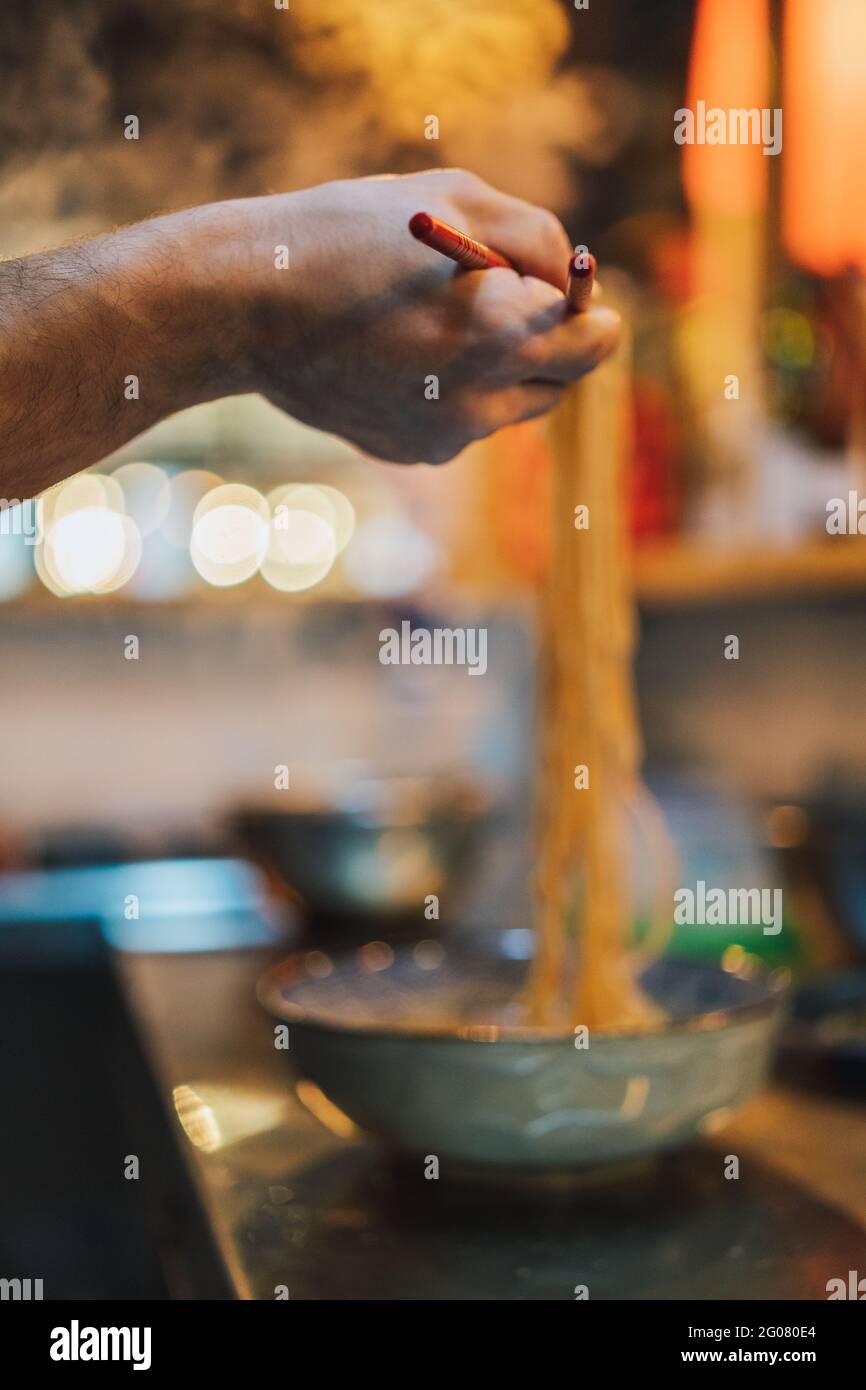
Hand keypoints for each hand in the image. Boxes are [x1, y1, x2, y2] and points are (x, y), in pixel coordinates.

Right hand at [208, 169, 621, 463]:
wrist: (245, 307)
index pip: (598, 344)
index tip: (566, 289)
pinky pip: (457, 423)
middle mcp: (484, 404)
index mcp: (509, 337)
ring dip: (494, 367)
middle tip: (501, 299)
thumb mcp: (458, 199)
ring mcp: (444, 438)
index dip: (590, 309)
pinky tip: (395, 353)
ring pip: (507, 407)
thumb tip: (570, 280)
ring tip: (431, 319)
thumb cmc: (348, 236)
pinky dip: (447, 391)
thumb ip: (539, 238)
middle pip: (558, 382)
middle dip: (545, 341)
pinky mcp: (409, 451)